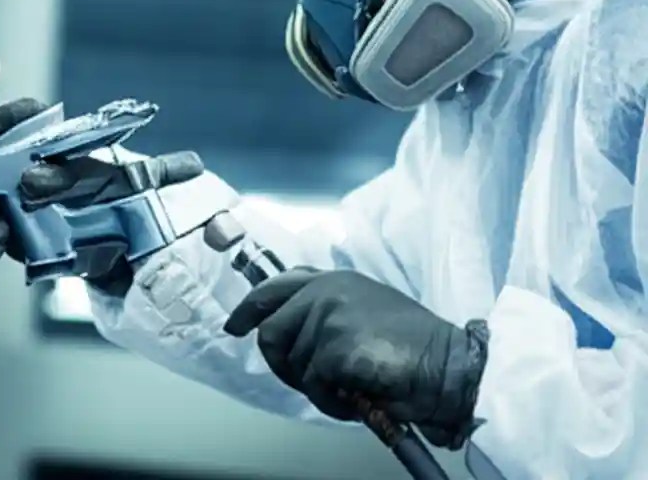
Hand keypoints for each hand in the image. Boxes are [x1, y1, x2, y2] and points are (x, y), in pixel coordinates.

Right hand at [0, 98, 203, 287]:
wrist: (128, 241)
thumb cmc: (122, 195)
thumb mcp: (111, 179)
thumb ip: (75, 174)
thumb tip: (31, 177)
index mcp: (53, 141)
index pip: (23, 118)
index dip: (1, 120)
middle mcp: (28, 164)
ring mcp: (18, 196)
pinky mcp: (15, 226)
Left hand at [222, 268, 489, 449]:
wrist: (449, 366)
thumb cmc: (415, 348)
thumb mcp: (366, 311)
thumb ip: (327, 312)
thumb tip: (293, 333)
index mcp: (332, 281)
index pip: (275, 288)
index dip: (249, 309)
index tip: (234, 326)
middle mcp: (325, 292)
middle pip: (271, 334)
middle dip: (284, 366)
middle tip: (313, 384)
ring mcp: (327, 317)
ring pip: (292, 365)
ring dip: (317, 388)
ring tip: (352, 388)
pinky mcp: (333, 348)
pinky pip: (314, 387)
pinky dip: (334, 403)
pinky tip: (360, 397)